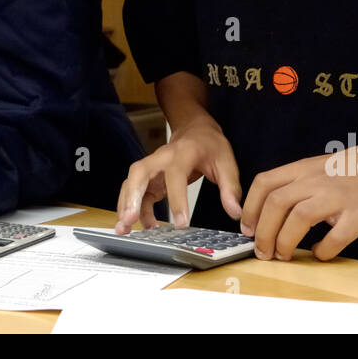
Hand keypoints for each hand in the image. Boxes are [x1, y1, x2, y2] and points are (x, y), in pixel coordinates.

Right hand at [115, 118, 241, 232]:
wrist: (196, 130)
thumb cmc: (210, 145)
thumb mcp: (226, 162)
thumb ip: (230, 188)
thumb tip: (234, 212)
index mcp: (183, 152)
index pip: (175, 175)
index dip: (177, 200)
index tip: (181, 223)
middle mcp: (161, 158)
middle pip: (139, 173)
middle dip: (131, 197)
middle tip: (129, 220)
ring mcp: (152, 167)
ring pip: (130, 182)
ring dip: (125, 205)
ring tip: (123, 228)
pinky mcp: (149, 178)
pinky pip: (135, 193)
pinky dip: (134, 209)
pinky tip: (142, 226)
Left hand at [239, 143, 357, 261]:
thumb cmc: (350, 172)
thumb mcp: (316, 168)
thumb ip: (293, 184)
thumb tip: (265, 214)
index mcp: (303, 169)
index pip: (264, 183)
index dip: (250, 208)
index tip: (246, 228)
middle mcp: (316, 180)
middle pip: (276, 203)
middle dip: (263, 232)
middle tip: (262, 251)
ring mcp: (337, 197)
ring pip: (299, 219)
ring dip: (284, 242)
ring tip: (282, 255)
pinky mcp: (357, 216)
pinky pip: (334, 239)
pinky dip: (321, 251)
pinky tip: (318, 253)